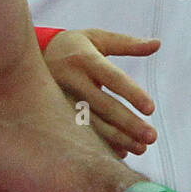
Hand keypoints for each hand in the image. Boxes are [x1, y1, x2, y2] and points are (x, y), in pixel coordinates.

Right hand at [44, 29, 158, 156]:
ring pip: (93, 124)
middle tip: (152, 136)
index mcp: (84, 58)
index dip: (131, 93)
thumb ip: (127, 44)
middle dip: (129, 123)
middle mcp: (71, 79)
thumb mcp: (98, 39)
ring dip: (118, 139)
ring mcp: (61, 99)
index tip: (151, 109)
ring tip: (141, 148)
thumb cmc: (75, 47)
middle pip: (104, 105)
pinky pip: (81, 133)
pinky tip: (121, 152)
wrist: (33, 55)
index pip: (111, 77)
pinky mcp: (56, 113)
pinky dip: (102, 145)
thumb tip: (158, 44)